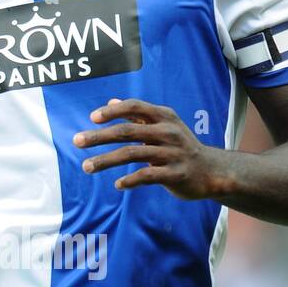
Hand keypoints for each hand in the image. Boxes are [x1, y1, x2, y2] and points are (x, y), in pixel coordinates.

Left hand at [73, 98, 219, 198]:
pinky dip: (130, 180)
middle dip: (99, 136)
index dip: (113, 111)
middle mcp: (168, 132)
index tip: (92, 118)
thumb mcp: (163, 126)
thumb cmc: (180, 146)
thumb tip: (109, 102)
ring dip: (106, 160)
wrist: (210, 171)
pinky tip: (117, 185)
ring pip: (132, 154)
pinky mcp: (175, 174)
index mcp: (164, 117)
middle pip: (127, 131)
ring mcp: (172, 153)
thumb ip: (137, 115)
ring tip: (86, 166)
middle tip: (77, 141)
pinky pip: (147, 176)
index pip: (135, 107)